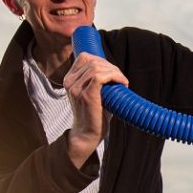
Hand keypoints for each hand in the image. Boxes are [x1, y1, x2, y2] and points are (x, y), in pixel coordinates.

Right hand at [64, 52, 128, 168]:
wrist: (87, 135)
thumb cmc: (94, 116)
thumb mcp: (93, 94)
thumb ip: (98, 82)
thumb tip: (115, 72)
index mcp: (69, 80)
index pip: (84, 57)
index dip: (102, 60)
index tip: (113, 71)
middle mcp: (70, 82)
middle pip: (93, 61)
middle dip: (111, 66)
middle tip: (120, 78)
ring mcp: (76, 88)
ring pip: (97, 67)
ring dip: (114, 71)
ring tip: (122, 81)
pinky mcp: (86, 95)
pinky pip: (100, 76)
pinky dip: (115, 76)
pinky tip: (123, 83)